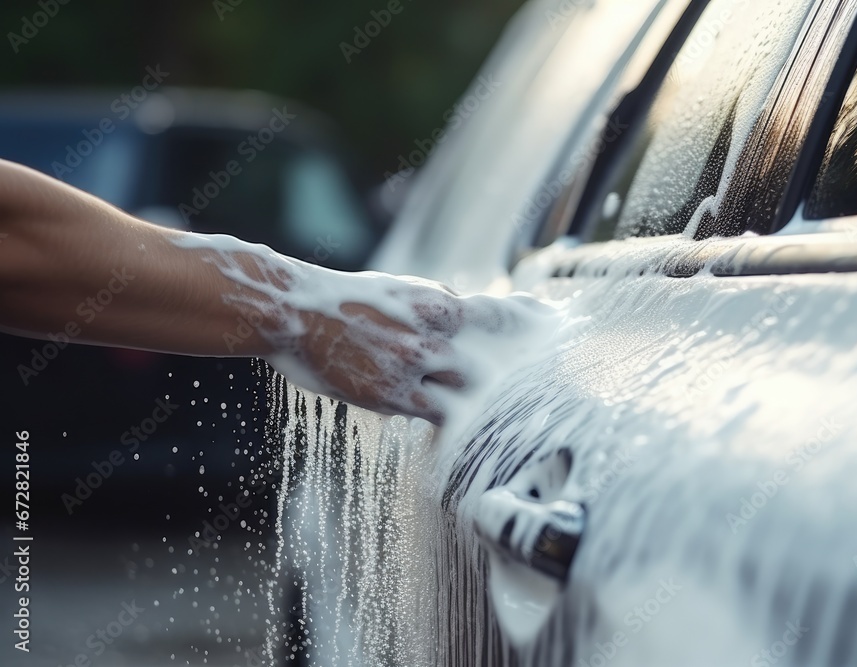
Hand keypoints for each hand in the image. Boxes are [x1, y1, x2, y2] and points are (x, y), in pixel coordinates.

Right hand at [267, 271, 549, 423]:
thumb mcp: (399, 287)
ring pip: (462, 394)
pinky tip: (467, 430)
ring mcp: (410, 369)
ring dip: (480, 403)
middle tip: (532, 390)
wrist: (295, 314)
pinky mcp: (390, 397)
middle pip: (484, 364)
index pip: (494, 319)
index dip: (523, 327)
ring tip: (504, 417)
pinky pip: (432, 415)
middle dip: (505, 377)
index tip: (547, 331)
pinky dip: (450, 420)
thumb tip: (469, 311)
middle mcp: (429, 338)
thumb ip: (438, 301)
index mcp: (435, 305)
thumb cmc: (347, 297)